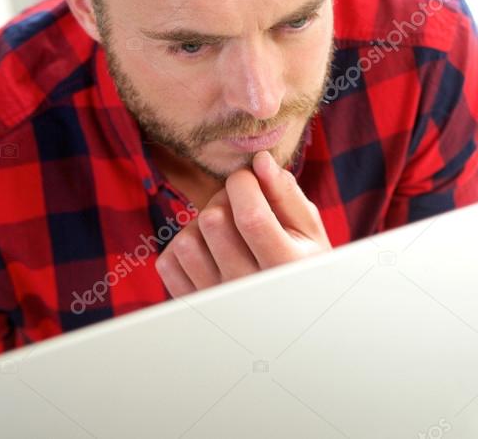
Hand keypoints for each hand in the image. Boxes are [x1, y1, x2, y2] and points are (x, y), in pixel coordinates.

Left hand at [155, 150, 330, 297]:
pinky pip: (169, 261)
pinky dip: (185, 245)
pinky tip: (209, 249)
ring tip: (225, 229)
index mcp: (284, 267)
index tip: (247, 177)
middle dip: (224, 197)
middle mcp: (247, 289)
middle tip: (240, 203)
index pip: (250, 215)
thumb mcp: (309, 229)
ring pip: (187, 239)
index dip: (243, 183)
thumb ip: (286, 193)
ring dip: (202, 223)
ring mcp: (216, 301)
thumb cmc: (301, 262)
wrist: (290, 317)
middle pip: (213, 221)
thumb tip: (259, 161)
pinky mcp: (192, 304)